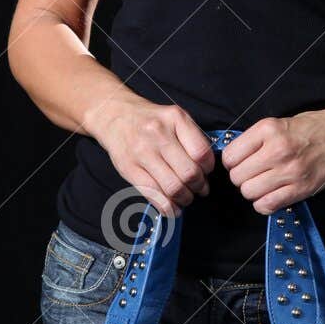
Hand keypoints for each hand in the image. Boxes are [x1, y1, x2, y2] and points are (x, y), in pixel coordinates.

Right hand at [96, 99, 214, 218]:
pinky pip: (153, 194)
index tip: (206, 172)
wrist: (116, 116)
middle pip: (189, 173)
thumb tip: (206, 171)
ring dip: (185, 198)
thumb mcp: (176, 118)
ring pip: (173, 187)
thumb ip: (193, 139)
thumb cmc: (151, 120)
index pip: (202, 153)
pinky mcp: (129, 168)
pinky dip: (167, 207)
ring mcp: (142, 152)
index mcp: (175, 119)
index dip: (208, 169)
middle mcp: (158, 134)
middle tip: (199, 189)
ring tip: (186, 197)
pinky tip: (172, 207)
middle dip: (199, 186)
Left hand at [221, 112, 324, 215]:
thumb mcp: (276, 123)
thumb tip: (231, 159)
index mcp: (268, 130)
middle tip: (252, 173)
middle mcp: (278, 150)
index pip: (230, 156)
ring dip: (252, 191)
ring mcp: (290, 171)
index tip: (239, 162)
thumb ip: (253, 140)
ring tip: (263, 183)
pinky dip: (264, 204)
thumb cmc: (308, 129)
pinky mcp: (301, 189)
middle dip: (241, 177)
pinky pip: (267, 205)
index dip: (231, 162)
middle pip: (237, 177)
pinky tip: (270, 194)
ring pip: (249, 192)